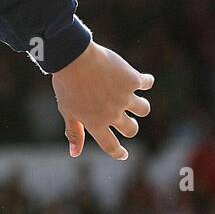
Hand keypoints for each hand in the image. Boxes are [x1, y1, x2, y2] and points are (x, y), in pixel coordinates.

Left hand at [50, 42, 153, 159]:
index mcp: (96, 123)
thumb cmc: (67, 84)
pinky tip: (144, 79)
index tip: (124, 154)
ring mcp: (125, 97)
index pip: (110, 145)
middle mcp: (113, 114)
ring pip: (144, 109)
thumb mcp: (67, 110)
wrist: (74, 58)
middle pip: (131, 129)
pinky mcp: (132, 80)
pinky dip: (146, 81)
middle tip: (127, 120)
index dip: (118, 152)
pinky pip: (147, 83)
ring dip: (141, 106)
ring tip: (133, 99)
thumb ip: (74, 132)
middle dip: (131, 127)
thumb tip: (75, 153)